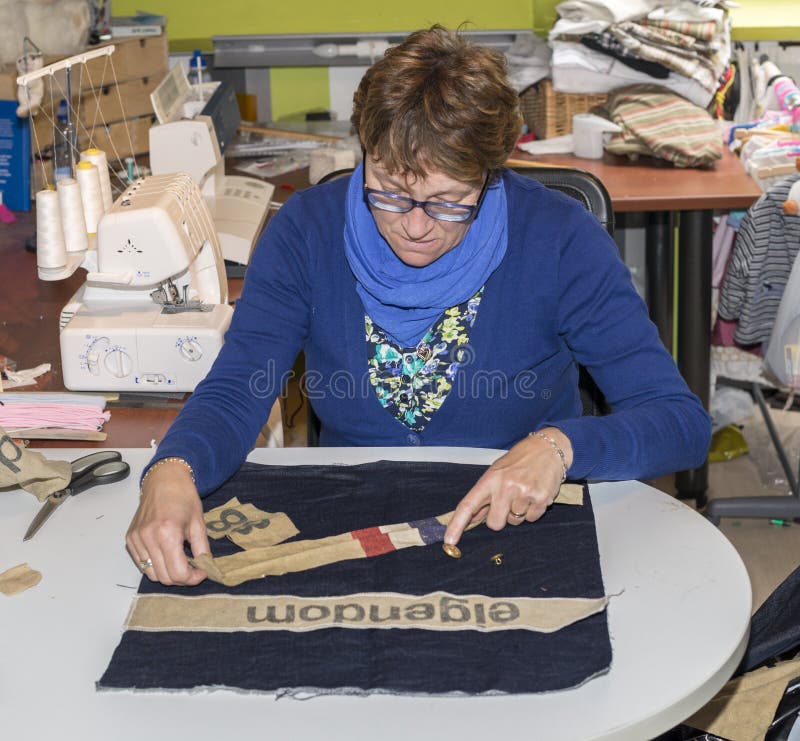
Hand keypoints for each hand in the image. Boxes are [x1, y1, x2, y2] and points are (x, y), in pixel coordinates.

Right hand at [125, 461, 209, 585]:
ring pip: (152, 573)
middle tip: (193, 569)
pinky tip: (167, 554)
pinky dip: (156, 565)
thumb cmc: (184, 497)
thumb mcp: (199, 523)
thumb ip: (202, 549)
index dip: (192, 578)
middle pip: (164, 577)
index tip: (202, 572)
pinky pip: (142, 563)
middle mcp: (148, 538)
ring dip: (168, 573)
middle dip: (182, 578)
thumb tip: (205, 568)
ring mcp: (136, 539)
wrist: (164, 480)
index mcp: (167, 533)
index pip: (178, 573)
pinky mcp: (130, 539)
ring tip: (180, 561)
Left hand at [444, 427, 572, 545]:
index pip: (468, 505)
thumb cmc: (518, 460)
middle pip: (495, 523)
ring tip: (524, 492)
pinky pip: (532, 518)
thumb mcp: (497, 472)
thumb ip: (485, 496)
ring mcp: (524, 493)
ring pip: (515, 522)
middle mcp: (506, 486)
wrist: (547, 447)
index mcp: (490, 479)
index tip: (449, 541)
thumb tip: (473, 518)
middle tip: (507, 502)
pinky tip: (535, 494)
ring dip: (518, 513)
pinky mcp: (542, 499)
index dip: (457, 524)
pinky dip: (533, 510)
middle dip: (500, 518)